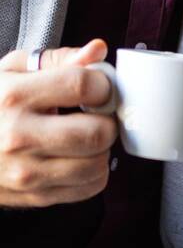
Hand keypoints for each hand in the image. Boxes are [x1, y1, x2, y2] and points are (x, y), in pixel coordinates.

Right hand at [0, 39, 117, 207]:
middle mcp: (19, 137)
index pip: (81, 86)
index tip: (100, 86)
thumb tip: (97, 51)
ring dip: (102, 148)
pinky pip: (89, 188)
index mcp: (14, 97)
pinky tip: (78, 156)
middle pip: (97, 132)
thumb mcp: (11, 70)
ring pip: (97, 164)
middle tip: (97, 113)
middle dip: (107, 119)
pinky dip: (94, 172)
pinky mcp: (34, 196)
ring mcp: (26, 172)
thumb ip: (58, 59)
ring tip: (86, 134)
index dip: (102, 84)